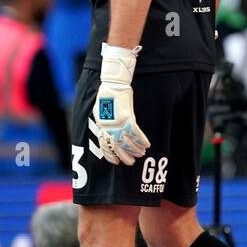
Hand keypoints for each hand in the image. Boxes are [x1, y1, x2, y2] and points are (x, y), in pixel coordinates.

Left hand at [94, 43, 149, 164]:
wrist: (113, 84)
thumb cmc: (107, 95)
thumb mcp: (100, 111)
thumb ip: (104, 122)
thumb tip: (107, 132)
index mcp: (101, 126)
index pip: (105, 146)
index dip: (111, 155)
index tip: (117, 161)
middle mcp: (109, 127)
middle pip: (117, 146)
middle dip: (125, 155)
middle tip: (131, 162)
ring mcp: (118, 123)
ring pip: (128, 142)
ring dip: (135, 149)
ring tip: (141, 153)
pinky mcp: (128, 117)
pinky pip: (136, 133)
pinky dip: (142, 140)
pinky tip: (147, 144)